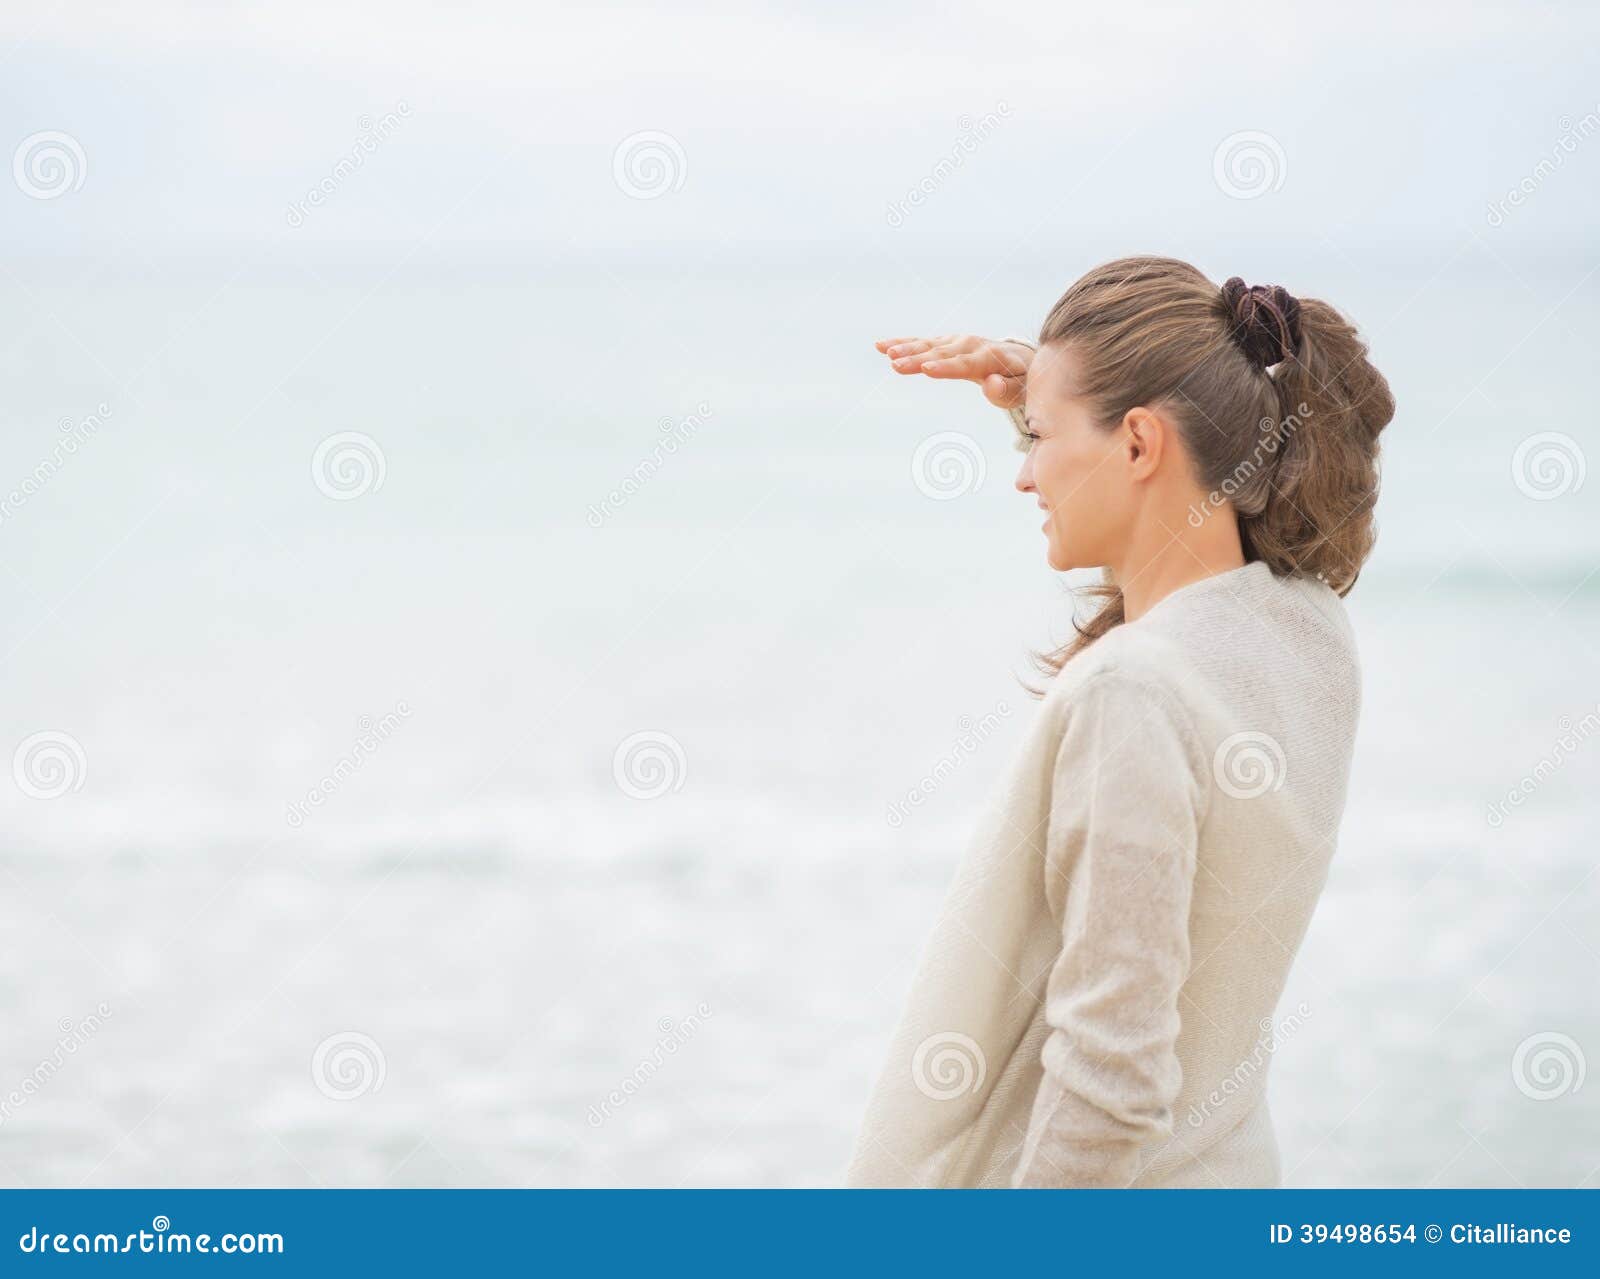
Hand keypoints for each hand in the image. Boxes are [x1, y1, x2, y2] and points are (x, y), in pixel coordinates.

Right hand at [874, 335, 1032, 408]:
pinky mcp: (946, 343)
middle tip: (896, 364)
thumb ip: (1007, 390)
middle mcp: (970, 345)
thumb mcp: (1022, 390)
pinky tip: (881, 346)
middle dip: (918, 358)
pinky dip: (902, 343)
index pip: (964, 364)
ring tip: (885, 351)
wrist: (1020, 359)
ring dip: (906, 348)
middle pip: (940, 353)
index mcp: (989, 357)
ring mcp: (956, 342)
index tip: (926, 369)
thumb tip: (991, 384)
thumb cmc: (1021, 380)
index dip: (945, 367)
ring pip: (928, 345)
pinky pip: (922, 343)